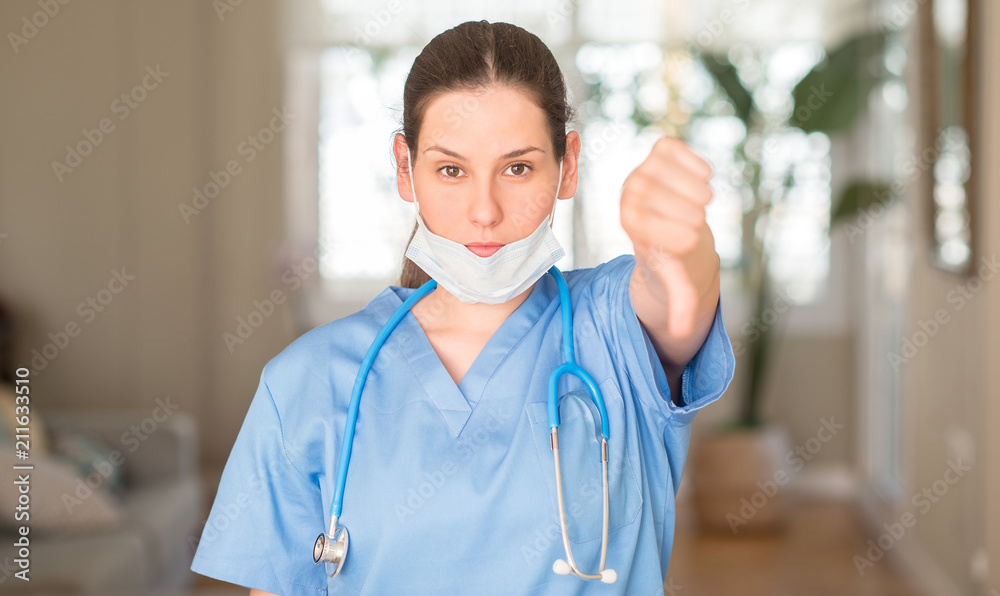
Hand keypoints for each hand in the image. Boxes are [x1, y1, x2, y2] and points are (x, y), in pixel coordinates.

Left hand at [621, 136, 715, 337]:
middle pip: (664, 200)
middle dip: (689, 213)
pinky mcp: (659, 150)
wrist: (674, 219)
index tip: (692, 241)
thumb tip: (681, 332)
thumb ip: (680, 304)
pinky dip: (693, 161)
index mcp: (629, 221)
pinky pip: (674, 148)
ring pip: (669, 173)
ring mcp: (643, 167)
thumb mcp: (676, 279)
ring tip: (703, 201)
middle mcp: (629, 192)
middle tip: (698, 220)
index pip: (649, 226)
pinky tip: (705, 175)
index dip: (677, 235)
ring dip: (694, 188)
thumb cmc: (674, 251)